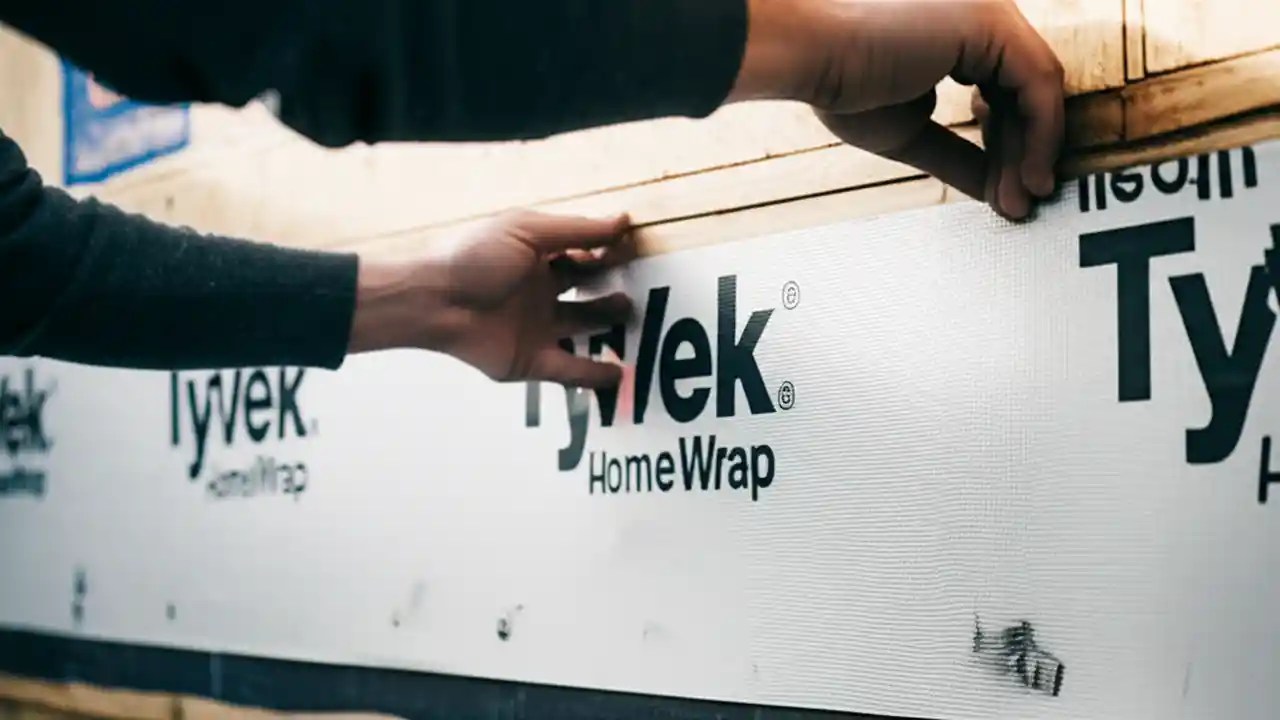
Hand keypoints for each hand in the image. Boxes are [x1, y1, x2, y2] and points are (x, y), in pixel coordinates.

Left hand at [349, 210, 636, 387]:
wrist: (434, 301)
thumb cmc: (475, 257)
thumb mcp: (528, 231)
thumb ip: (578, 230)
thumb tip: (623, 221)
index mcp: (536, 259)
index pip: (581, 255)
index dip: (606, 251)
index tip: (634, 248)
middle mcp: (538, 293)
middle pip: (585, 291)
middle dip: (611, 289)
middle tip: (638, 286)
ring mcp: (536, 328)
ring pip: (583, 329)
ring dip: (609, 325)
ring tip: (633, 316)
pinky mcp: (530, 361)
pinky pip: (570, 370)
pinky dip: (594, 374)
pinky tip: (619, 374)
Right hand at [729, 0, 1065, 220]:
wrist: (808, 54)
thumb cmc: (837, 80)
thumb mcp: (910, 131)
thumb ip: (957, 154)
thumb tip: (992, 187)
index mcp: (955, 30)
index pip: (1001, 90)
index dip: (1006, 144)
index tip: (1004, 188)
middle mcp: (978, 12)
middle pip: (1021, 93)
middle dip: (1021, 155)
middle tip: (1017, 203)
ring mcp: (988, 10)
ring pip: (1035, 91)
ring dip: (1031, 153)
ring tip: (1019, 202)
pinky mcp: (992, 20)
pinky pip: (1038, 83)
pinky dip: (1041, 135)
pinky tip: (1028, 176)